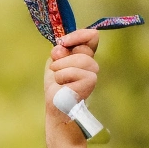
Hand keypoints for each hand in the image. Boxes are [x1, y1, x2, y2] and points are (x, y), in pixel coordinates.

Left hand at [44, 28, 100, 147]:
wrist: (57, 112)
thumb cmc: (57, 91)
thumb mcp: (55, 66)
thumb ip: (60, 52)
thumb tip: (61, 45)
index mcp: (85, 58)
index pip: (92, 37)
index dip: (79, 35)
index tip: (64, 42)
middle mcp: (92, 66)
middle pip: (83, 49)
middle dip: (64, 57)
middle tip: (57, 70)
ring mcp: (93, 75)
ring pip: (79, 59)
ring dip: (61, 68)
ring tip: (59, 82)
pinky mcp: (90, 83)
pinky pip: (72, 72)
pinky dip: (62, 78)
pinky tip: (63, 89)